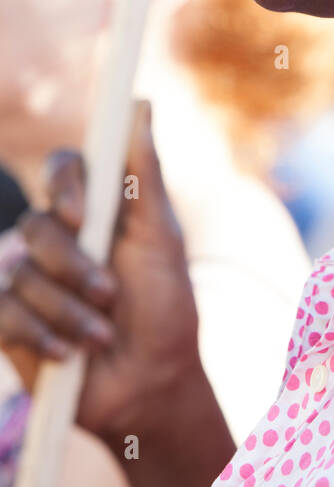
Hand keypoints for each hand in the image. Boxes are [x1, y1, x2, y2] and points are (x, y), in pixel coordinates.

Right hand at [0, 101, 201, 444]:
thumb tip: (141, 104)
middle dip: (75, 268)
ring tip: (102, 337)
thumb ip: (145, 174)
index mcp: (95, 207)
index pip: (61, 166)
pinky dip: (41, 335)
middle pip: (37, 225)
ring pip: (20, 275)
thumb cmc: (165, 307)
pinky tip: (68, 355)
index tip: (83, 216)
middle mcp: (56, 236)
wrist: (151, 383)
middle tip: (111, 296)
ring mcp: (28, 278)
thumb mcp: (162, 239)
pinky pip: (2, 313)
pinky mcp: (9, 321)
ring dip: (69, 312)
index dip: (64, 183)